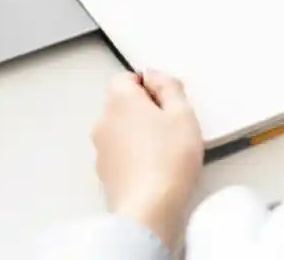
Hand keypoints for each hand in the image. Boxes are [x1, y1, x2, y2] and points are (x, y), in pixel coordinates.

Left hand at [92, 70, 203, 249]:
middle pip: (123, 103)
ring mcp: (100, 146)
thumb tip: (156, 76)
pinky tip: (155, 168)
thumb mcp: (183, 113)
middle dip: (146, 110)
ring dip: (139, 134)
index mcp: (119, 99)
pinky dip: (134, 155)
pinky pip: (120, 153)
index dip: (150, 86)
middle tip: (172, 127)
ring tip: (166, 151)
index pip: (127, 77)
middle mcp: (103, 119)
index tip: (169, 101)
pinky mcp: (104, 170)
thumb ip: (170, 86)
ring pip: (121, 129)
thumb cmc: (168, 160)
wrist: (149, 207)